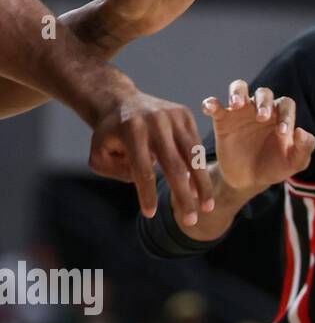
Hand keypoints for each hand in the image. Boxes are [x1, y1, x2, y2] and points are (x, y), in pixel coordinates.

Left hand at [87, 86, 214, 222]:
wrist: (121, 101)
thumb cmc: (110, 135)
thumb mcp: (100, 155)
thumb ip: (117, 173)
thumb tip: (144, 182)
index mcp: (131, 131)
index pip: (142, 169)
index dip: (147, 194)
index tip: (150, 214)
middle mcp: (155, 122)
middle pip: (174, 165)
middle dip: (183, 196)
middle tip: (189, 221)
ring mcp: (173, 116)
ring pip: (193, 155)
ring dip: (201, 184)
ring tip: (207, 207)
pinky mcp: (185, 114)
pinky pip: (196, 146)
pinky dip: (199, 169)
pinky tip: (201, 190)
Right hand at [203, 80, 314, 196]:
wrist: (248, 180)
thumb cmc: (275, 167)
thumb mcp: (294, 163)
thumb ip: (304, 148)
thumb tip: (301, 131)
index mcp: (281, 116)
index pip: (285, 105)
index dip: (286, 115)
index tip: (282, 132)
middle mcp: (261, 109)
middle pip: (264, 93)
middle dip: (264, 102)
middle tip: (261, 118)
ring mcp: (241, 112)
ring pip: (240, 88)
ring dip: (238, 92)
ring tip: (236, 104)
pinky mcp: (222, 120)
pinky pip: (215, 105)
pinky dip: (211, 103)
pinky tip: (209, 107)